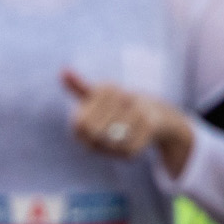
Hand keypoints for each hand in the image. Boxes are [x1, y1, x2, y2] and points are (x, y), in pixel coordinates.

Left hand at [62, 70, 192, 176]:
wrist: (160, 113)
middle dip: (98, 141)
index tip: (90, 130)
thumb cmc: (121, 106)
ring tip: (118, 139)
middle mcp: (122, 94)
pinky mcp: (150, 123)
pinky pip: (128, 150)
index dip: (83, 133)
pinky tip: (129, 145)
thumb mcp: (98, 96)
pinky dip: (125, 152)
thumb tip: (63, 71)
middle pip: (95, 133)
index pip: (80, 123)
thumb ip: (79, 87)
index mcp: (106, 88)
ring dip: (112, 148)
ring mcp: (137, 108)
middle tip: (104, 139)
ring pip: (112, 143)